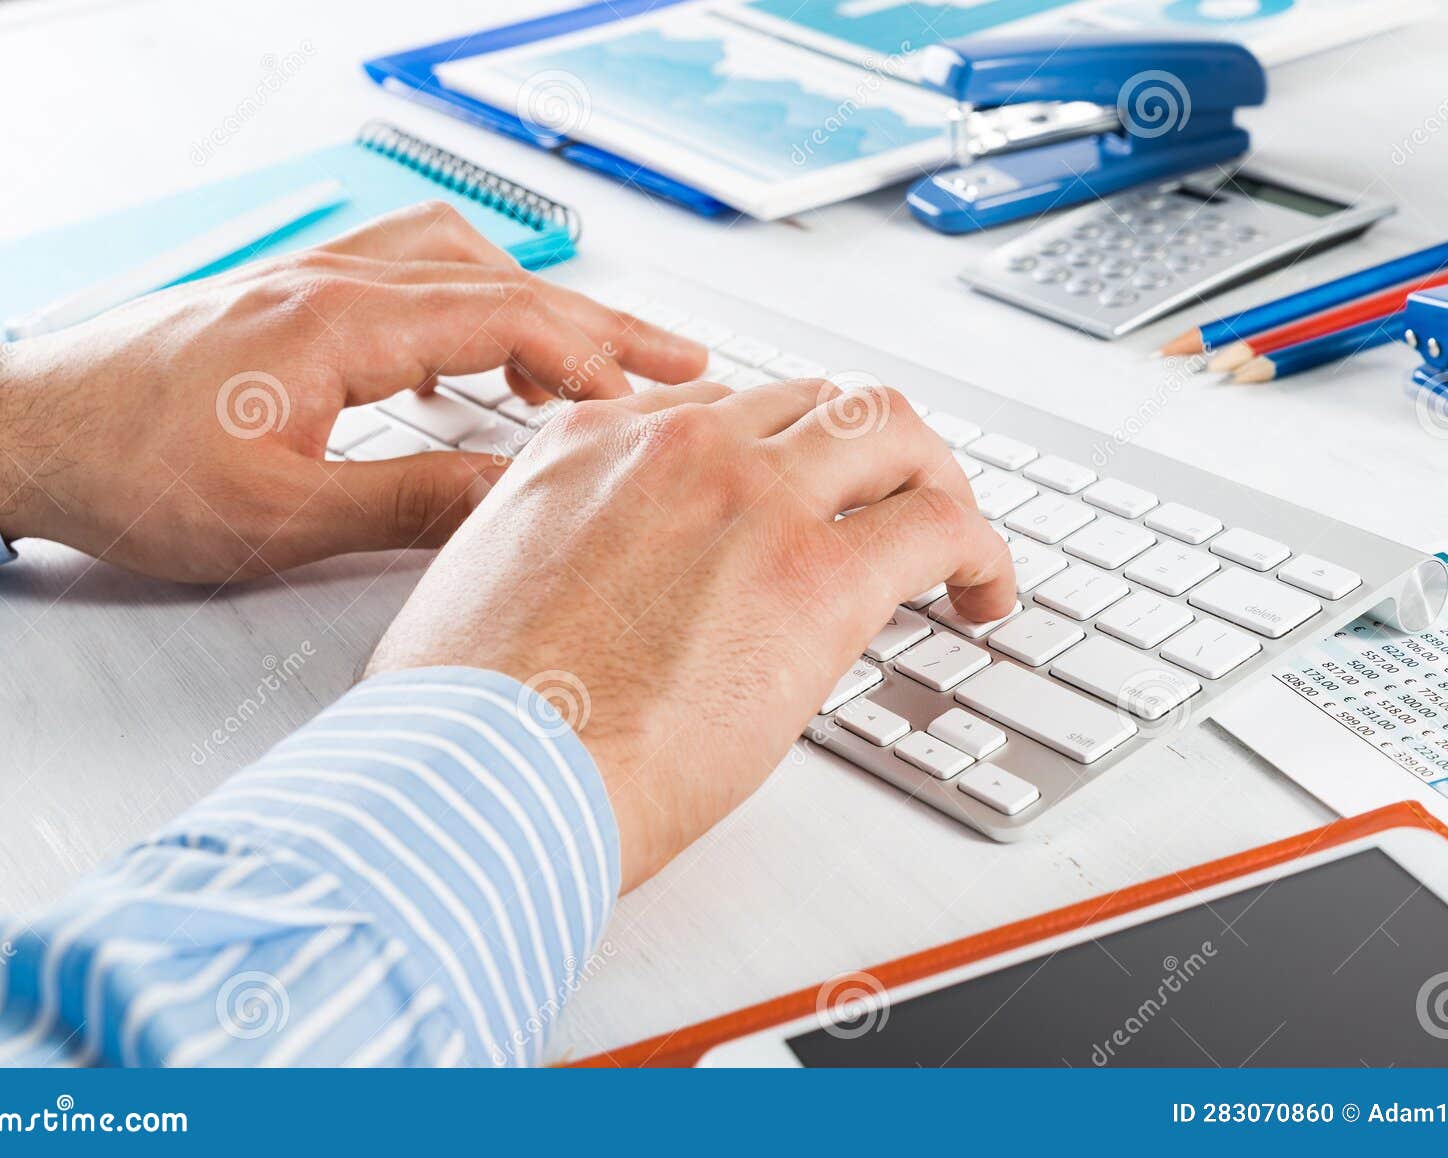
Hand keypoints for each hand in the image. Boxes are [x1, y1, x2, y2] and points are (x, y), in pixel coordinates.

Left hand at [0, 202, 706, 581]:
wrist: (29, 434)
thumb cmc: (128, 470)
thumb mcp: (283, 516)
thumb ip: (411, 502)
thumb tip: (513, 499)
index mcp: (337, 325)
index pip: (506, 316)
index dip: (595, 356)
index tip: (655, 396)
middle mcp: (332, 284)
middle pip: (503, 279)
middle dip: (599, 322)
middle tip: (675, 358)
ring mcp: (311, 282)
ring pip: (459, 263)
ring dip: (536, 306)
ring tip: (588, 362)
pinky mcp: (291, 300)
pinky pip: (409, 275)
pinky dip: (471, 306)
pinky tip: (475, 358)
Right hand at [365, 379, 1016, 888]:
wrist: (477, 777)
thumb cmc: (466, 720)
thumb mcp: (482, 589)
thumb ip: (554, 557)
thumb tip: (595, 594)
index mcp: (588, 447)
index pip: (718, 411)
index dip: (774, 455)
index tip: (796, 499)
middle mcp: (676, 447)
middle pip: (814, 404)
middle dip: (866, 450)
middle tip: (893, 502)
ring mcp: (750, 496)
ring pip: (889, 430)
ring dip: (934, 479)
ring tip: (954, 541)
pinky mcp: (818, 573)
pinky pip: (939, 522)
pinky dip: (980, 550)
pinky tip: (981, 594)